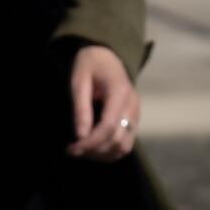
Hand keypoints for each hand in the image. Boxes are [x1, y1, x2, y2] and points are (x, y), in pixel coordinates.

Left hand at [68, 44, 139, 162]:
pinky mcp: (134, 119)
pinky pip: (126, 142)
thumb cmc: (90, 64)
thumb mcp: (79, 81)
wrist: (107, 55)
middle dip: (95, 150)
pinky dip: (111, 150)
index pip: (108, 126)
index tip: (72, 148)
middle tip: (72, 151)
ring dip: (104, 154)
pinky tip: (94, 149)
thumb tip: (81, 136)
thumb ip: (81, 108)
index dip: (91, 142)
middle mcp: (133, 107)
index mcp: (120, 93)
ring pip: (125, 146)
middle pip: (118, 140)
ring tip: (82, 152)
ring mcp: (136, 114)